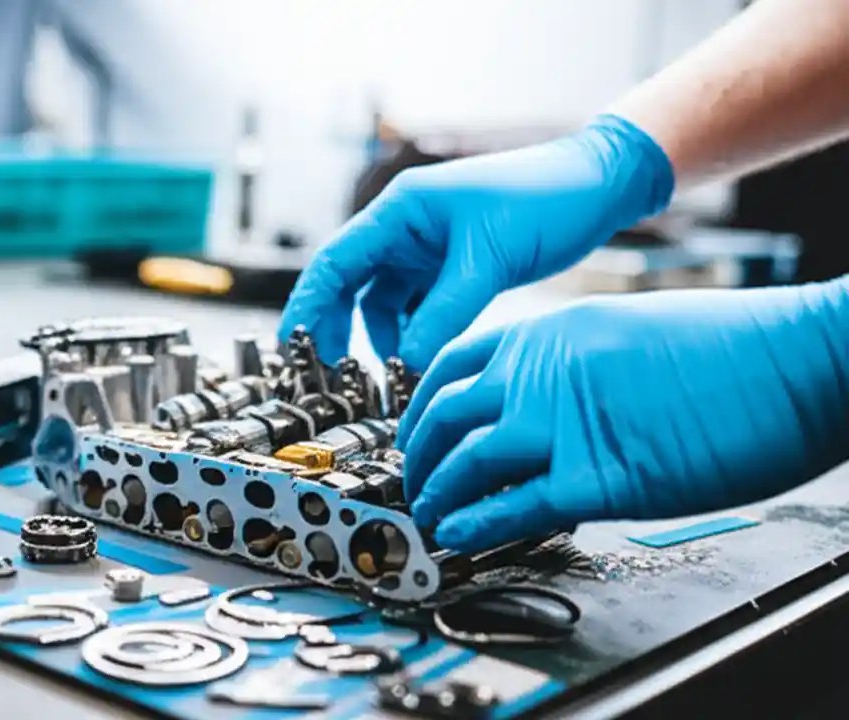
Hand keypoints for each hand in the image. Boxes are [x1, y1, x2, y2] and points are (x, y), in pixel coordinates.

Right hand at [278, 115, 673, 369]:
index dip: (309, 306)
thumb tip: (408, 366)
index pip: (335, 262)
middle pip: (350, 285)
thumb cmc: (545, 200)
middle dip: (338, 329)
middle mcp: (405, 229)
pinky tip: (422, 360)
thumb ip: (444, 315)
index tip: (294, 347)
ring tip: (394, 376)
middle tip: (333, 375)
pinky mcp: (451, 267)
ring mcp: (426, 248)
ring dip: (384, 339)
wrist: (599, 186)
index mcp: (400, 212)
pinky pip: (418, 308)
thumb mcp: (489, 261)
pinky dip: (415, 335)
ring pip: (385, 303)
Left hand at [399, 280, 848, 551]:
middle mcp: (543, 374)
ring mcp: (566, 425)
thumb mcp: (629, 333)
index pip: (454, 364)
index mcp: (551, 333)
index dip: (422, 404)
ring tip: (429, 518)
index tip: (416, 431)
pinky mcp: (600, 478)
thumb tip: (549, 401)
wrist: (798, 359)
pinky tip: (457, 537)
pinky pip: (512, 507)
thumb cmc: (734, 347)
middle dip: (419, 456)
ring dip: (437, 496)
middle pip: (446, 415)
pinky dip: (474, 525)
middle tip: (414, 483)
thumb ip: (574, 365)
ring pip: (466, 463)